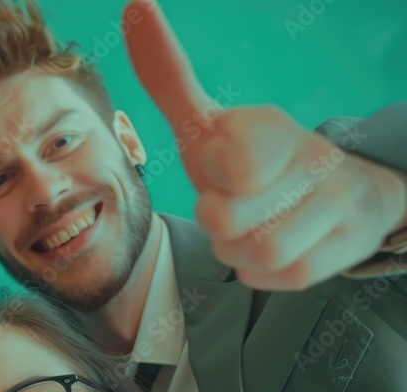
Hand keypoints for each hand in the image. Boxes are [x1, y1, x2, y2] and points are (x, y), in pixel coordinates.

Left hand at [124, 1, 406, 289]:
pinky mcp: (345, 246)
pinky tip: (275, 246)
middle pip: (225, 219)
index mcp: (271, 127)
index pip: (228, 162)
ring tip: (254, 225)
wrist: (343, 194)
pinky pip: (280, 276)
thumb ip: (168, 76)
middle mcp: (311, 157)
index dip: (214, 174)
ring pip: (255, 251)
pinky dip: (262, 271)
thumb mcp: (207, 123)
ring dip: (238, 248)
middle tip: (235, 203)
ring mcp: (335, 203)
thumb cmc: (254, 163)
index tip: (228, 166)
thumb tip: (133, 6)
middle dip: (218, 219)